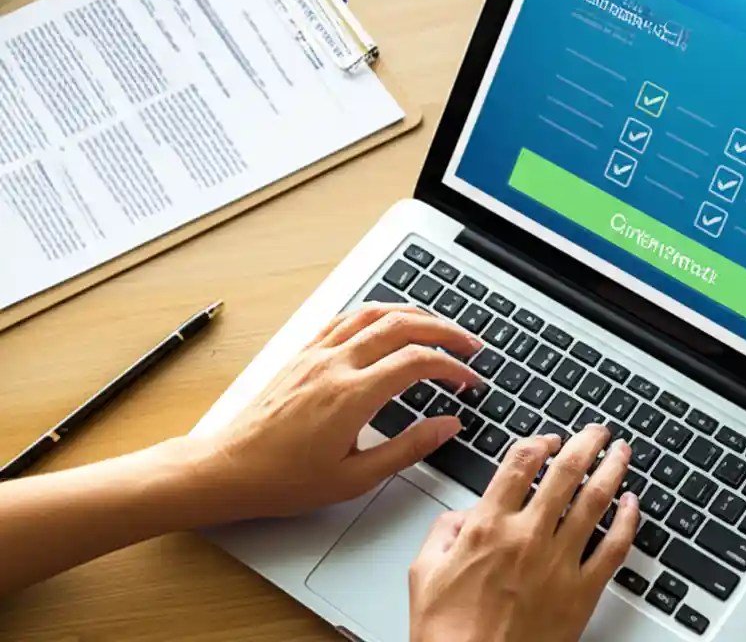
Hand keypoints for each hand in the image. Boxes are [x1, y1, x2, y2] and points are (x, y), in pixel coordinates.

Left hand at [190, 304, 482, 519]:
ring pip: (374, 312)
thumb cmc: (284, 480)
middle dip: (445, 331)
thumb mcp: (356, 478)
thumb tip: (447, 425)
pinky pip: (346, 318)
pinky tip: (388, 322)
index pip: (417, 362)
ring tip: (439, 326)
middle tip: (469, 344)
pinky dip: (376, 313)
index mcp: (352, 396)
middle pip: (402, 325)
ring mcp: (316, 355)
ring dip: (414, 314)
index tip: (469, 381)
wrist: (228, 470)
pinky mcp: (302, 354)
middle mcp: (335, 365)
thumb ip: (408, 448)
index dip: (453, 367)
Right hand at [409, 425, 640, 641]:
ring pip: (596, 500)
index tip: (550, 439)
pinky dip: (627, 520)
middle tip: (598, 432)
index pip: (522, 462)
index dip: (541, 442)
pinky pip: (614, 547)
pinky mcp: (582, 592)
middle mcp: (528, 536)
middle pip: (567, 471)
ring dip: (612, 468)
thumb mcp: (423, 572)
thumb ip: (444, 531)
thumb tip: (463, 515)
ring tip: (621, 453)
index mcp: (489, 526)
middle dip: (587, 443)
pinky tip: (632, 504)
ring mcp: (559, 562)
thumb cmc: (448, 634)